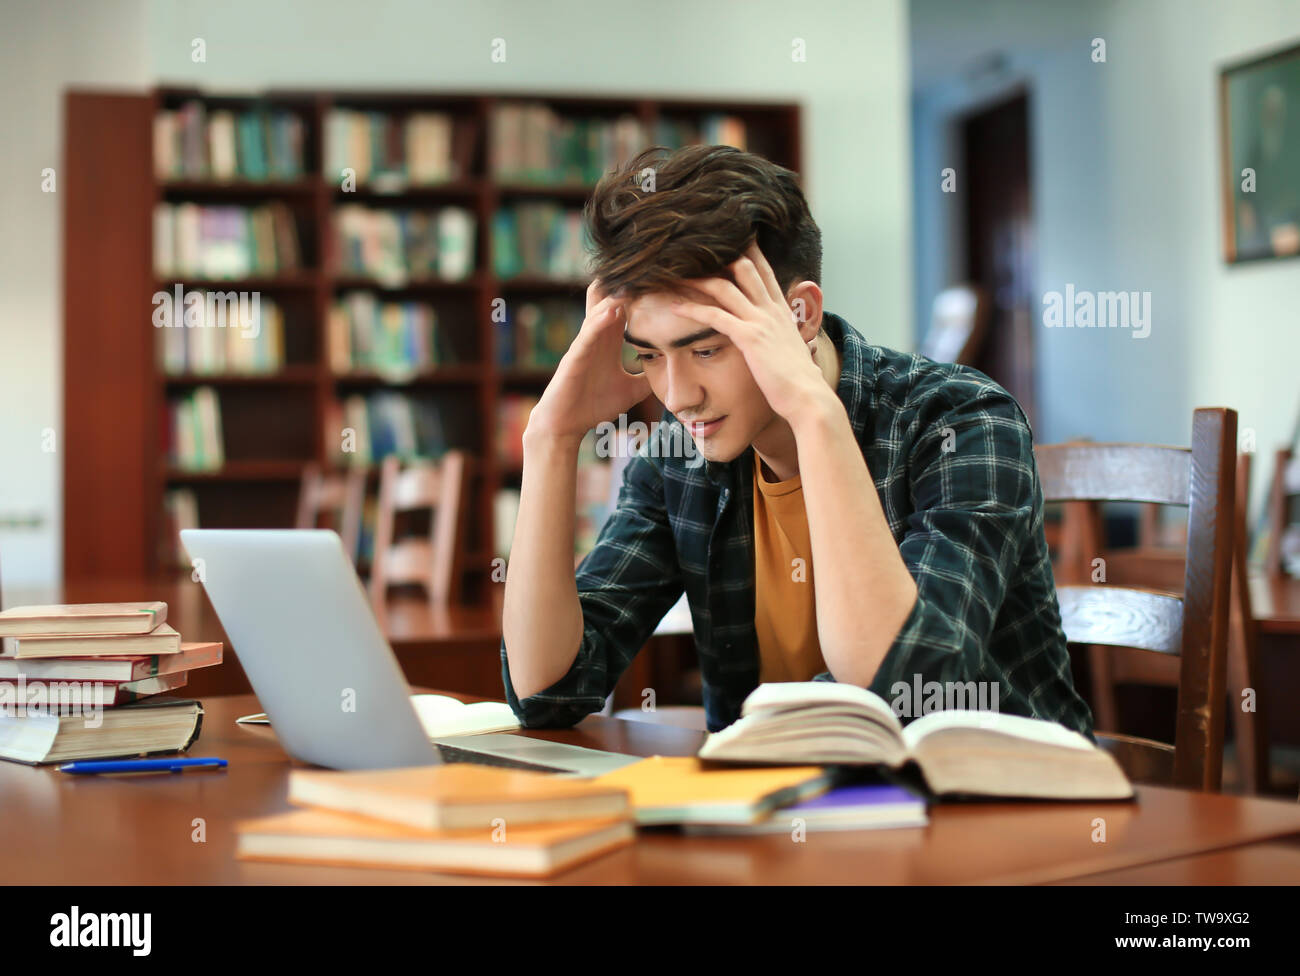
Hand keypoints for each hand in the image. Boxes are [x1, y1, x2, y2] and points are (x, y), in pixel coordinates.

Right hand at [526, 279, 650, 440]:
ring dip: (615, 295)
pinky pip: (587, 334)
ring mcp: (584, 344)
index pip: (626, 310)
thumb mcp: (629, 391)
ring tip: (633, 278)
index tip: (663, 279)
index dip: (642, 294)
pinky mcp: (574, 357)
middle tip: (650, 267)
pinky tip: (612, 308)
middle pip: (610, 300)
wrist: (565, 425)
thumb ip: (646, 379)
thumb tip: (670, 376)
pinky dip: (599, 320)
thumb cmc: (593, 405)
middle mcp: (597, 337)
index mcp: (609, 342)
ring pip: (599, 311)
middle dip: (627, 285)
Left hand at [671, 242, 831, 424]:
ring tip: (675, 274)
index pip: (764, 271)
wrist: (807, 396)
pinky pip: (715, 316)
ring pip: (726, 286)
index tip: (732, 238)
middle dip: (720, 254)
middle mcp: (772, 309)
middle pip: (745, 267)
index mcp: (782, 310)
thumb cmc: (799, 381)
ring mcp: (761, 321)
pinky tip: (675, 307)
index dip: (748, 252)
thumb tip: (783, 341)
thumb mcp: (792, 350)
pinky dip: (693, 309)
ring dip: (698, 278)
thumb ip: (783, 337)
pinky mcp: (749, 337)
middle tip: (695, 247)